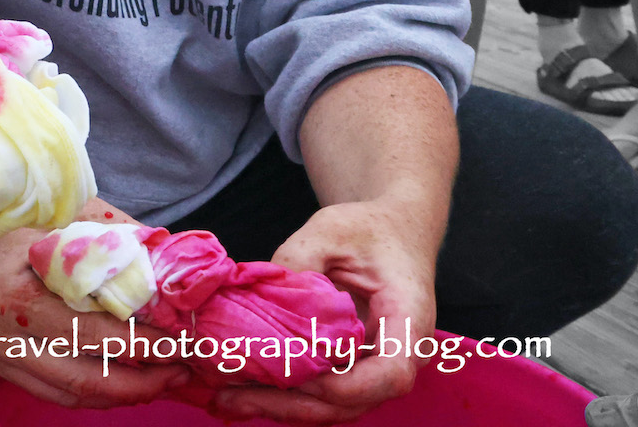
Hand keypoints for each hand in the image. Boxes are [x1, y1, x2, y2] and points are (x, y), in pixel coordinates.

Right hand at [0, 214, 190, 409]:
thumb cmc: (22, 217)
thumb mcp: (71, 216)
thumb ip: (118, 243)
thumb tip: (171, 274)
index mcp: (12, 296)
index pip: (88, 335)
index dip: (140, 345)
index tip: (180, 344)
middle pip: (80, 378)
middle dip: (138, 382)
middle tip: (180, 373)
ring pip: (69, 393)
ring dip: (120, 393)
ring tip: (161, 380)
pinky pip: (53, 390)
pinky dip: (94, 390)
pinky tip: (125, 379)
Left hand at [195, 200, 437, 423]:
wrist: (395, 231)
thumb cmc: (368, 228)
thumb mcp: (330, 230)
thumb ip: (297, 261)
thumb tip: (257, 300)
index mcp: (409, 319)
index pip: (390, 374)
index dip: (344, 385)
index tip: (295, 375)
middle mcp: (400, 356)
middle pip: (353, 402)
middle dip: (291, 406)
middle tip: (231, 397)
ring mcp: (377, 369)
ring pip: (335, 408)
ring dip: (282, 408)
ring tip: (227, 398)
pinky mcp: (355, 370)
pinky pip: (325, 395)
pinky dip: (286, 396)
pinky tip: (243, 390)